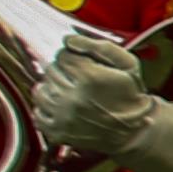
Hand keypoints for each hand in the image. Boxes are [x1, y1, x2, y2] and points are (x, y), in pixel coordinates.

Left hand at [33, 30, 155, 170]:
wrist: (134, 131)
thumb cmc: (131, 95)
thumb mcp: (128, 65)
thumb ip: (100, 47)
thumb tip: (68, 40)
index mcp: (90, 78)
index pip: (63, 55)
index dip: (73, 57)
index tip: (84, 65)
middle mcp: (73, 98)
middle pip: (51, 71)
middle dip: (64, 72)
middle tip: (79, 79)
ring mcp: (63, 116)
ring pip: (41, 90)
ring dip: (52, 88)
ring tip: (69, 92)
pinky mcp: (57, 132)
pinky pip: (38, 112)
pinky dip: (46, 108)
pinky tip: (62, 107)